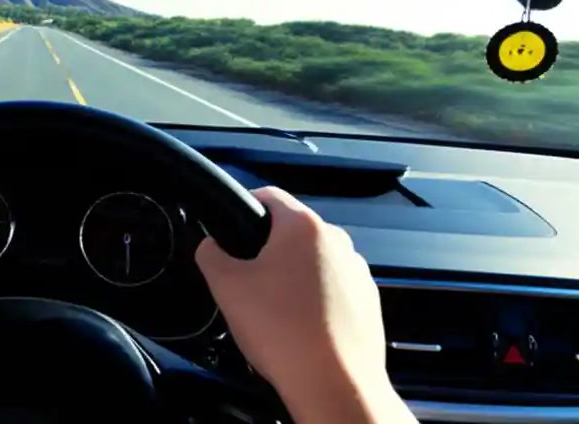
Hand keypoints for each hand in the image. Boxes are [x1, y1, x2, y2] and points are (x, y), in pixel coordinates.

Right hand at [194, 187, 414, 423]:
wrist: (333, 384)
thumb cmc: (283, 332)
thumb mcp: (226, 286)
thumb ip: (210, 253)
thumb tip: (210, 246)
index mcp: (303, 227)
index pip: (268, 196)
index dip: (244, 207)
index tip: (232, 229)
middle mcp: (337, 242)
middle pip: (292, 233)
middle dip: (268, 251)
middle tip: (248, 282)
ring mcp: (358, 272)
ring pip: (314, 262)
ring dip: (294, 277)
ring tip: (275, 312)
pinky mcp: (368, 301)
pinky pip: (334, 289)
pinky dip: (316, 301)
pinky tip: (300, 327)